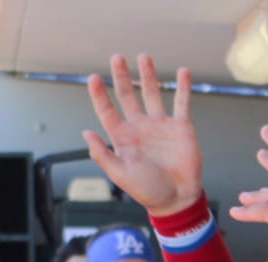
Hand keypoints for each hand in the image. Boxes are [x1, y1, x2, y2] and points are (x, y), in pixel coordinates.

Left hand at [84, 54, 201, 216]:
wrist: (177, 199)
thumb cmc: (147, 190)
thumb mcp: (119, 174)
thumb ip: (102, 153)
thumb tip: (85, 133)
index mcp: (122, 137)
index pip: (107, 110)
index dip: (99, 94)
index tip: (93, 78)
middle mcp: (139, 127)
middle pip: (128, 95)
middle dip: (122, 76)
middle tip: (117, 57)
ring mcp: (160, 125)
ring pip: (152, 93)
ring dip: (148, 75)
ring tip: (144, 57)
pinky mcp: (180, 127)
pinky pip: (181, 103)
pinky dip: (183, 87)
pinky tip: (183, 72)